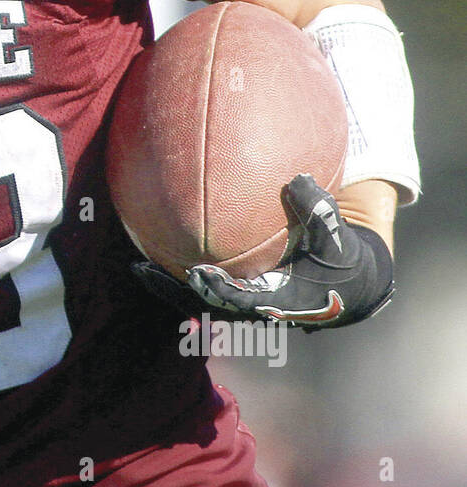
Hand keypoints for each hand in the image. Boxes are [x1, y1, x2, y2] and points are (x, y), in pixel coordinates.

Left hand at [134, 175, 393, 329]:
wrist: (348, 285)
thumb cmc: (344, 258)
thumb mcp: (341, 238)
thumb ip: (322, 213)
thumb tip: (299, 179)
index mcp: (282, 301)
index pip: (245, 301)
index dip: (221, 291)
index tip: (198, 275)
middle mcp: (257, 308)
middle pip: (209, 304)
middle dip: (178, 291)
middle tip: (147, 270)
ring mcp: (245, 303)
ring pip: (200, 299)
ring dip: (168, 286)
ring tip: (138, 265)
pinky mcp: (240, 291)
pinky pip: (206, 283)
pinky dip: (179, 270)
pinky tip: (155, 246)